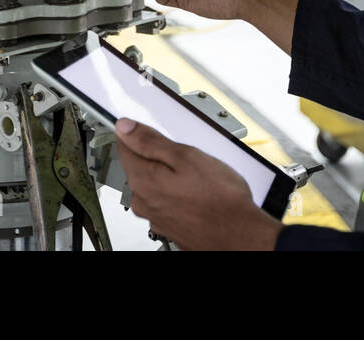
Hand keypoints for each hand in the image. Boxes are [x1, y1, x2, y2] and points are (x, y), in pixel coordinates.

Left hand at [115, 118, 283, 249]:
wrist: (239, 236)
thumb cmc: (219, 199)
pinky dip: (176, 195)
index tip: (150, 128)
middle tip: (184, 155)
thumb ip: (151, 141)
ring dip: (168, 177)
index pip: (124, 146)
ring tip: (196, 177)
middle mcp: (143, 201)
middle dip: (157, 156)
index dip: (136, 132)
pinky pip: (165, 202)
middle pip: (138, 166)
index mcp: (143, 179)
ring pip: (153, 185)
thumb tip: (125, 127)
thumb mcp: (185, 156)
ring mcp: (155, 217)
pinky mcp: (169, 227)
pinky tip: (196, 194)